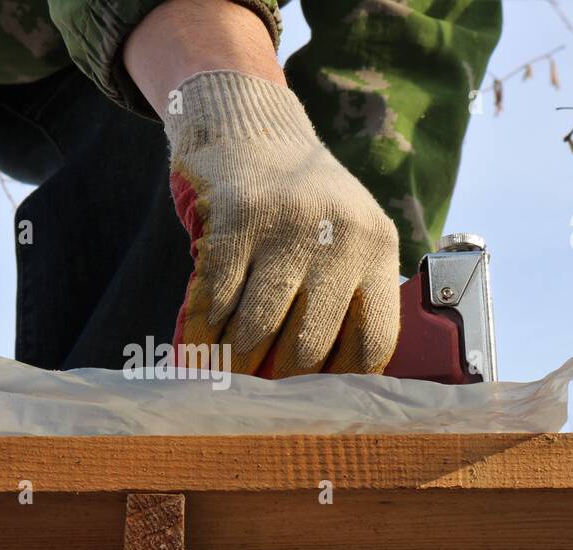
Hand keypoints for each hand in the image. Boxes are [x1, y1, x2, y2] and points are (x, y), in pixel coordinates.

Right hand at [163, 71, 401, 375]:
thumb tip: (320, 387)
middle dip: (277, 383)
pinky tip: (194, 350)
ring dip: (233, 364)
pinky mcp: (236, 219)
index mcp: (378, 246)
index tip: (313, 403)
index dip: (340, 384)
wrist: (250, 123)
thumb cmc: (297, 201)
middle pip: (309, 346)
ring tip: (222, 381)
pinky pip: (214, 302)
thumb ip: (345, 296)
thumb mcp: (344, 235)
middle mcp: (341, 236)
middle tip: (257, 400)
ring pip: (256, 330)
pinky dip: (200, 335)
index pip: (372, 341)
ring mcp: (287, 226)